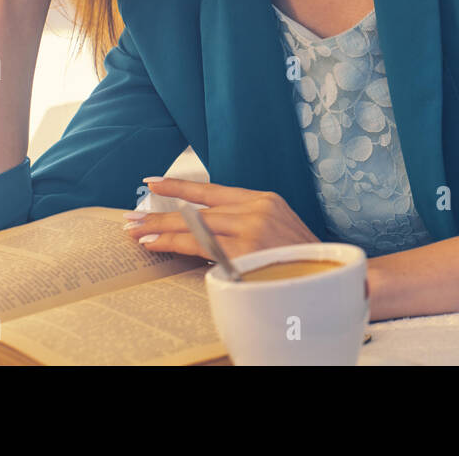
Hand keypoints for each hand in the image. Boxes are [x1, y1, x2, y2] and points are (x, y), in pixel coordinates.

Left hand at [123, 178, 321, 258]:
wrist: (325, 275)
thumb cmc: (298, 256)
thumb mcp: (276, 224)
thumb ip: (246, 218)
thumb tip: (204, 221)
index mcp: (263, 199)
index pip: (213, 188)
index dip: (181, 186)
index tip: (154, 182)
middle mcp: (256, 210)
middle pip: (198, 210)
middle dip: (161, 214)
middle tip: (132, 216)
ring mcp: (251, 232)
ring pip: (195, 228)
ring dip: (161, 231)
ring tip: (137, 233)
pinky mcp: (246, 254)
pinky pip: (202, 248)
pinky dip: (176, 246)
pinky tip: (157, 246)